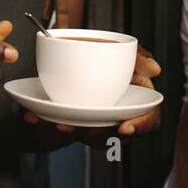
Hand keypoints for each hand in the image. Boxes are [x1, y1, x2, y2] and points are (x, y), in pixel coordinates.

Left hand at [22, 41, 162, 139]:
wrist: (63, 57)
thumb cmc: (97, 51)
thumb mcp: (119, 49)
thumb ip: (138, 56)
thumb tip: (156, 69)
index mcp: (136, 96)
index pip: (150, 118)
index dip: (140, 127)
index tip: (123, 128)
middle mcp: (119, 113)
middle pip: (118, 136)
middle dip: (100, 135)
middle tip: (84, 130)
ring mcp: (96, 121)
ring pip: (92, 138)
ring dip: (74, 132)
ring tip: (59, 123)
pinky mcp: (73, 123)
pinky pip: (63, 129)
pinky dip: (45, 123)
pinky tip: (32, 115)